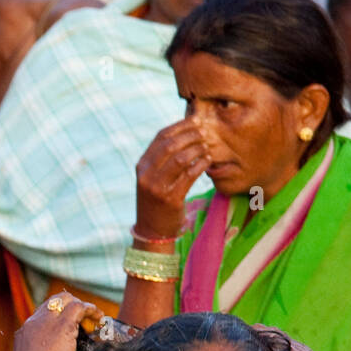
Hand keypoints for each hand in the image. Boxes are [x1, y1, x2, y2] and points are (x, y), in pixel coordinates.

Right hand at [10, 293, 101, 350]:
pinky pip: (78, 307)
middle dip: (68, 304)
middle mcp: (34, 322)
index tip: (67, 323)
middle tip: (82, 315)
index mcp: (25, 332)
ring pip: (65, 300)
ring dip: (81, 305)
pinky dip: (90, 309)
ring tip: (94, 315)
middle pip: (52, 302)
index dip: (56, 316)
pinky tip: (99, 316)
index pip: (41, 315)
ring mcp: (48, 321)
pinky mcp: (63, 325)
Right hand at [135, 118, 209, 237]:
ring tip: (208, 145)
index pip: (160, 137)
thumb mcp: (153, 178)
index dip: (179, 126)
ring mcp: (157, 187)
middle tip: (205, 130)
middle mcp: (146, 174)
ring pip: (180, 159)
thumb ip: (162, 159)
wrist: (152, 231)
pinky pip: (189, 176)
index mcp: (141, 165)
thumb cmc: (157, 201)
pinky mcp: (170, 199)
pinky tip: (208, 160)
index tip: (195, 119)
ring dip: (197, 149)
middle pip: (170, 145)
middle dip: (190, 135)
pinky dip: (200, 165)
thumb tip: (183, 133)